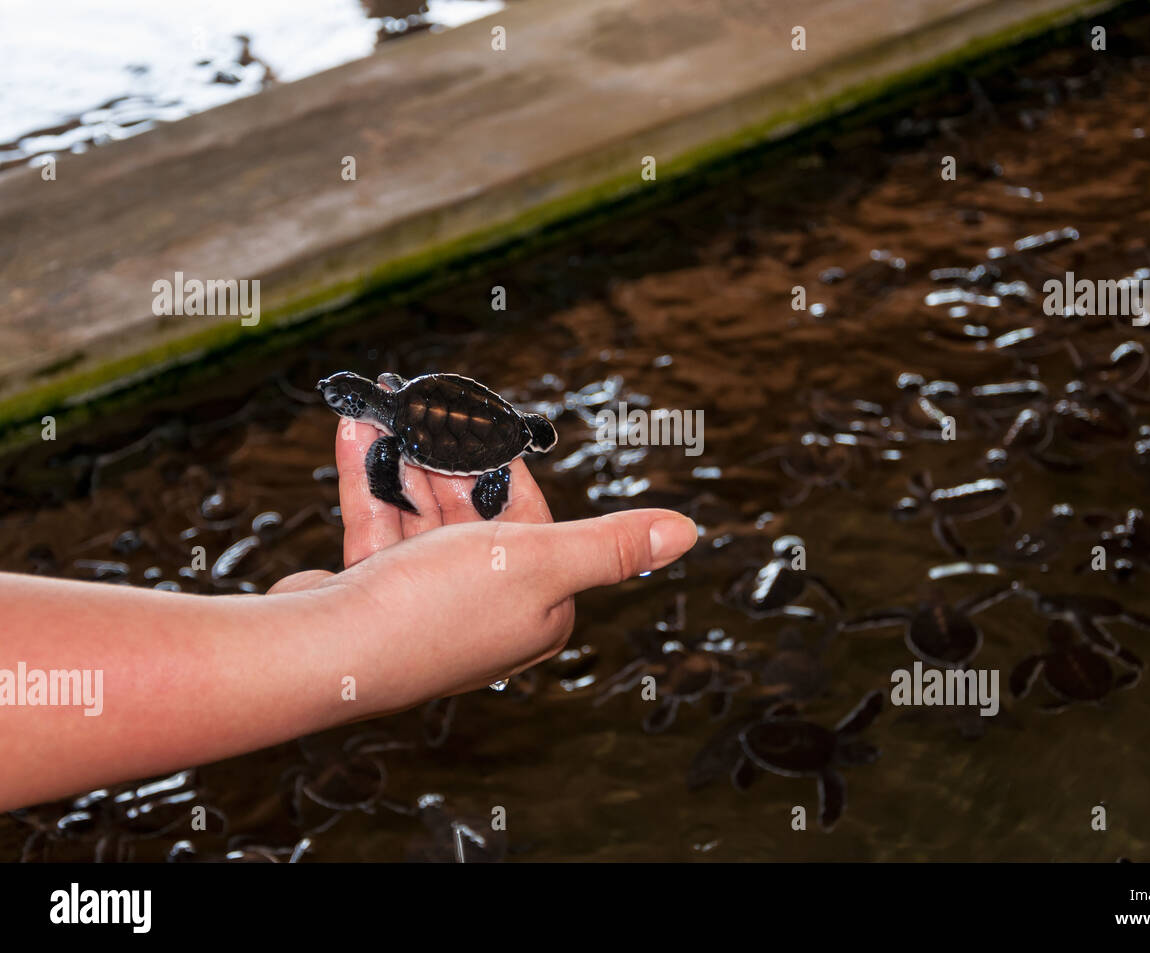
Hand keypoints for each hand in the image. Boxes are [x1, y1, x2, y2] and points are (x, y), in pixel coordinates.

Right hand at [269, 417, 697, 712]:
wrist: (321, 656)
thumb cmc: (436, 610)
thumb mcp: (540, 562)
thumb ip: (612, 544)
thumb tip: (689, 532)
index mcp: (539, 611)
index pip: (533, 519)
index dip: (503, 465)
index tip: (476, 418)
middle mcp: (486, 613)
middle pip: (475, 515)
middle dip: (446, 455)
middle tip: (422, 401)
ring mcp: (424, 609)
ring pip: (422, 515)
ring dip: (403, 459)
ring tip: (382, 406)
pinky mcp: (370, 601)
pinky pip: (377, 527)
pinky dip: (369, 480)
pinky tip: (354, 432)